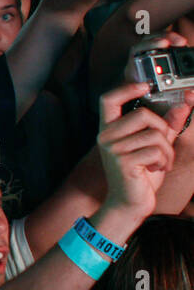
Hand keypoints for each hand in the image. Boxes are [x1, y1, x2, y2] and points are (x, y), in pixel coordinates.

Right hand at [97, 82, 181, 216]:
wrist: (129, 203)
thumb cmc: (140, 175)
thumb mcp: (155, 147)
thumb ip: (167, 125)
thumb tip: (182, 105)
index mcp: (110, 130)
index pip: (109, 100)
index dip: (126, 89)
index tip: (145, 85)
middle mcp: (106, 137)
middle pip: (142, 114)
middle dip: (162, 129)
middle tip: (161, 145)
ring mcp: (113, 149)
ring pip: (154, 134)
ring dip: (166, 150)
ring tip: (160, 162)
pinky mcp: (123, 162)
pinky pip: (155, 150)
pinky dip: (164, 161)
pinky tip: (156, 169)